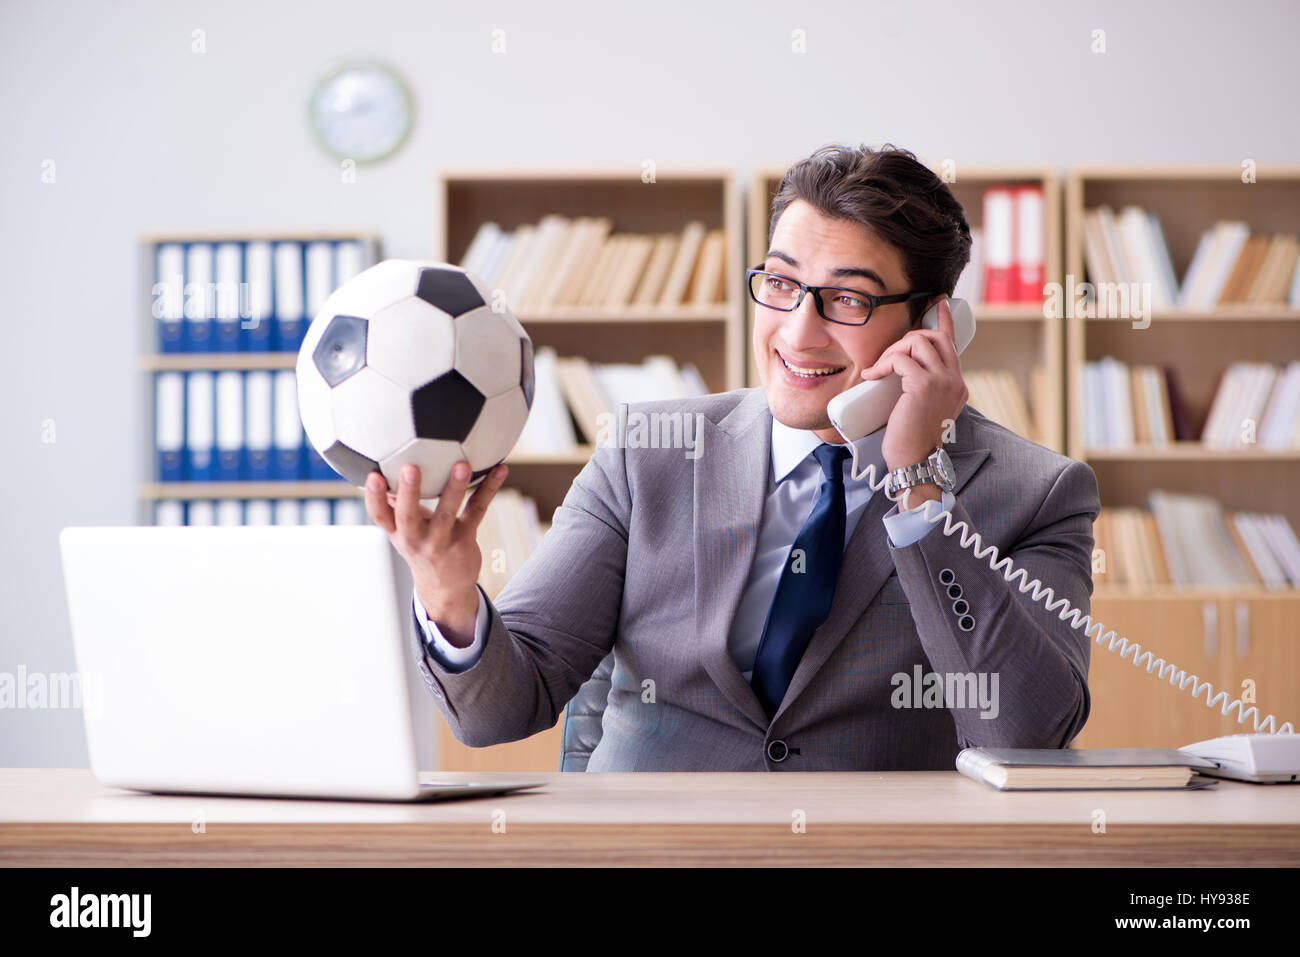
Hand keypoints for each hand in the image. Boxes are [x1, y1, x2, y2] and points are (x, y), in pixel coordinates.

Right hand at [363, 460, 507, 644]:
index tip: (373, 476)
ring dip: (454, 488)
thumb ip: (394, 505)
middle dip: (408, 493)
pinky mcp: (465, 539)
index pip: (379, 516)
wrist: (445, 588)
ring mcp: (442, 540)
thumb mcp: (402, 532)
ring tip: (462, 465)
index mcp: (398, 533)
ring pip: (446, 513)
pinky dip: (489, 488)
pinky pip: (476, 510)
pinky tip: (500, 470)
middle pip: (409, 517)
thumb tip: (380, 473)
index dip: (374, 497)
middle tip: (410, 468)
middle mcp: (416, 539)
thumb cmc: (422, 548)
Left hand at [859, 297, 968, 471]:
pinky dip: (883, 363)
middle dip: (907, 337)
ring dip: (893, 350)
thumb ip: (923, 389)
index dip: (945, 320)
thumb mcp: (924, 410)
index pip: (952, 344)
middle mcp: (955, 380)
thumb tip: (901, 372)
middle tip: (888, 356)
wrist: (915, 461)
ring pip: (917, 342)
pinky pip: (901, 359)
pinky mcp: (924, 385)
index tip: (939, 303)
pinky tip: (872, 376)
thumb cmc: (912, 440)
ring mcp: (942, 381)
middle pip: (934, 336)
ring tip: (879, 369)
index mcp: (957, 385)